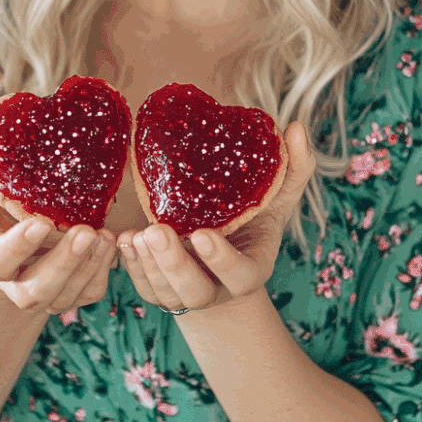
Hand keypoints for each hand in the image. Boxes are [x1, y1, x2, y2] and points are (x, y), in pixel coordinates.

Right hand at [0, 98, 117, 314]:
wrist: (13, 235)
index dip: (18, 246)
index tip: (41, 222)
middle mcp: (13, 279)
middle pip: (33, 291)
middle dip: (62, 264)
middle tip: (85, 231)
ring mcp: (43, 290)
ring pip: (65, 296)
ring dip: (87, 267)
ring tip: (104, 235)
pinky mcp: (70, 291)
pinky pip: (89, 293)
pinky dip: (103, 272)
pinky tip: (114, 242)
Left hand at [116, 121, 316, 313]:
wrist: (226, 245)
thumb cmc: (254, 216)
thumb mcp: (276, 194)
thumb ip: (293, 167)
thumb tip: (297, 129)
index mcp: (251, 268)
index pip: (241, 275)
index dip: (221, 260)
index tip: (202, 234)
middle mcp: (218, 287)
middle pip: (195, 291)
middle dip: (173, 264)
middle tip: (155, 231)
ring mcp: (187, 292)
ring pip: (165, 293)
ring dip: (148, 265)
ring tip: (136, 234)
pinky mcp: (161, 290)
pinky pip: (144, 288)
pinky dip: (131, 266)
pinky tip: (124, 239)